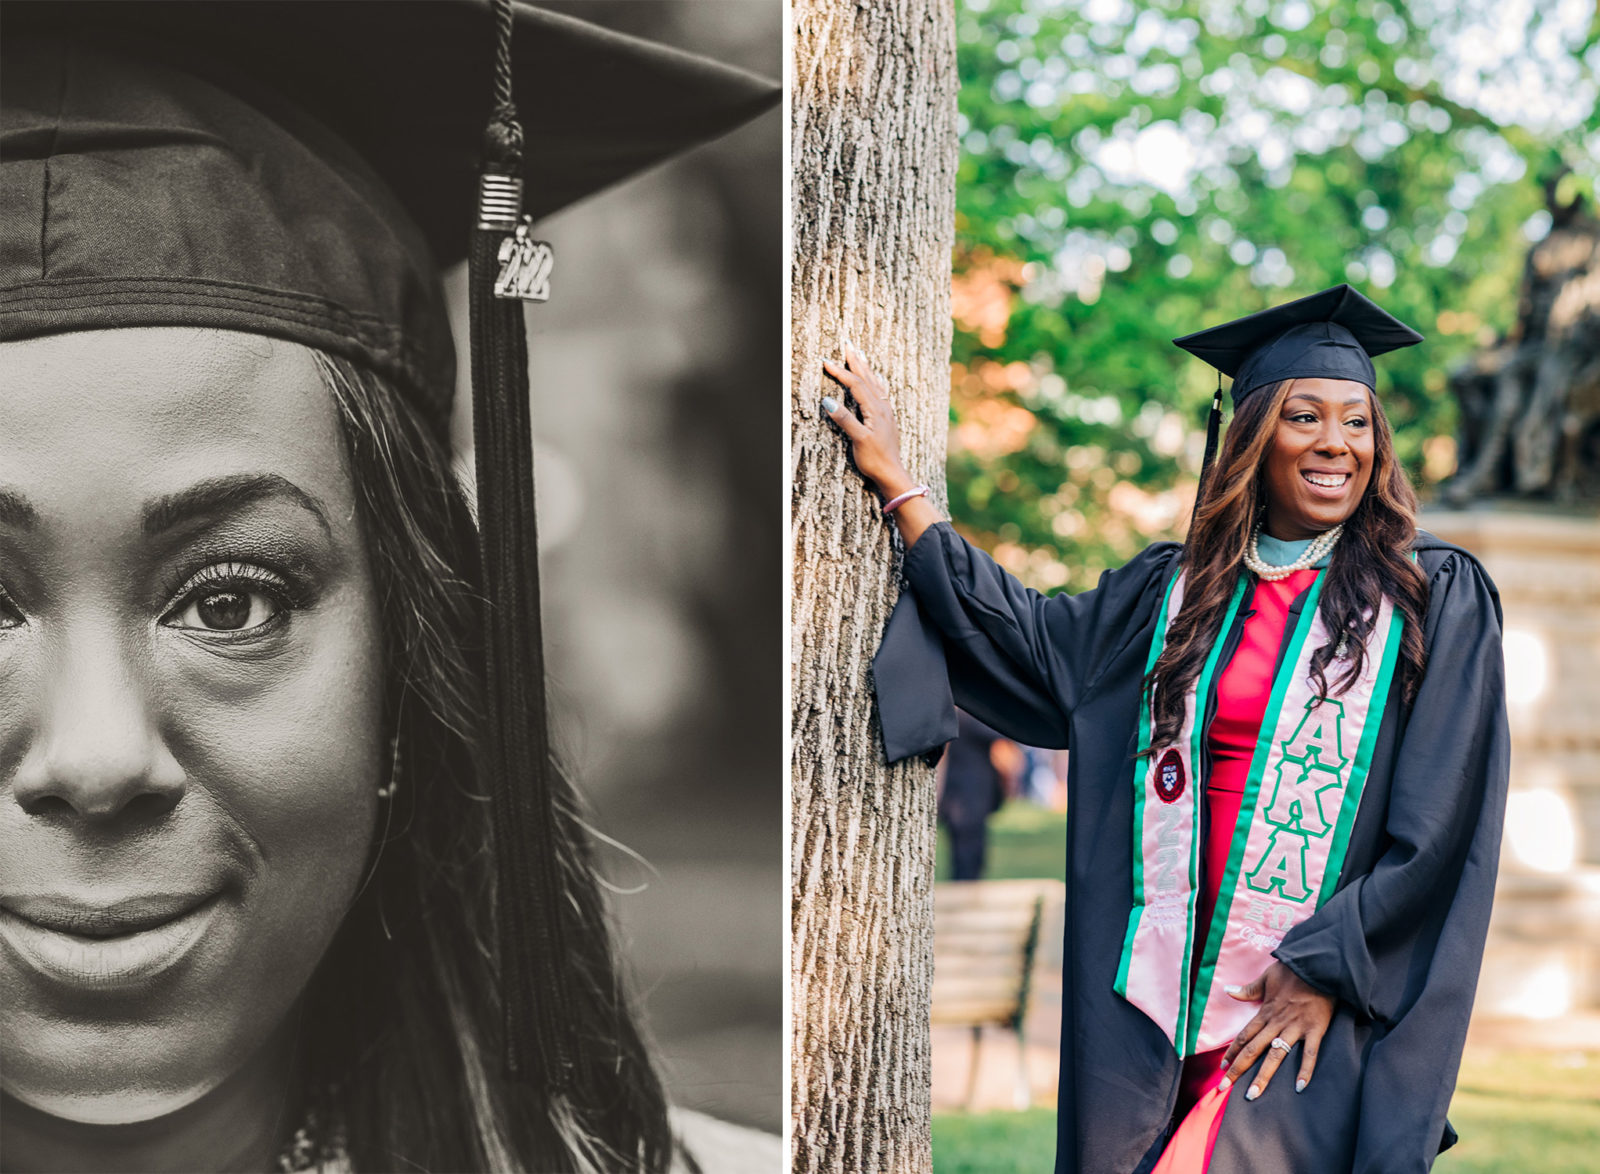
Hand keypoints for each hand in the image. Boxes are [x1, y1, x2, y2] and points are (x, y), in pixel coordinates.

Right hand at [820, 342, 913, 497]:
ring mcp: (886, 412)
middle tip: (848, 344)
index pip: (855, 384)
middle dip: (856, 360)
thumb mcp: (858, 440)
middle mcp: (882, 407)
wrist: (892, 473)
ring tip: (860, 355)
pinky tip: (876, 380)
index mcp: (875, 409)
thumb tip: (828, 401)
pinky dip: (874, 381)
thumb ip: (844, 419)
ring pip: (875, 383)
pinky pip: (880, 392)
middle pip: (867, 378)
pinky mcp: (886, 419)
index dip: (840, 372)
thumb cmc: (875, 459)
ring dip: (865, 367)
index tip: (825, 361)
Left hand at [1219, 962, 1335, 1101]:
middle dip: (1238, 1070)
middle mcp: (1276, 1023)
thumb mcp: (1266, 978)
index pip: (1244, 1036)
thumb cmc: (1292, 972)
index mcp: (1265, 1012)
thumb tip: (1228, 991)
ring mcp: (1295, 1028)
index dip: (1232, 1053)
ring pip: (1276, 1056)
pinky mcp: (1315, 1030)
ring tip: (1253, 1094)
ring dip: (1263, 1076)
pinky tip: (1299, 1087)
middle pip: (1253, 1050)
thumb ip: (1248, 989)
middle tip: (1224, 1088)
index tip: (1221, 1067)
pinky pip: (1310, 1054)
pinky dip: (1305, 1070)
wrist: (1318, 966)